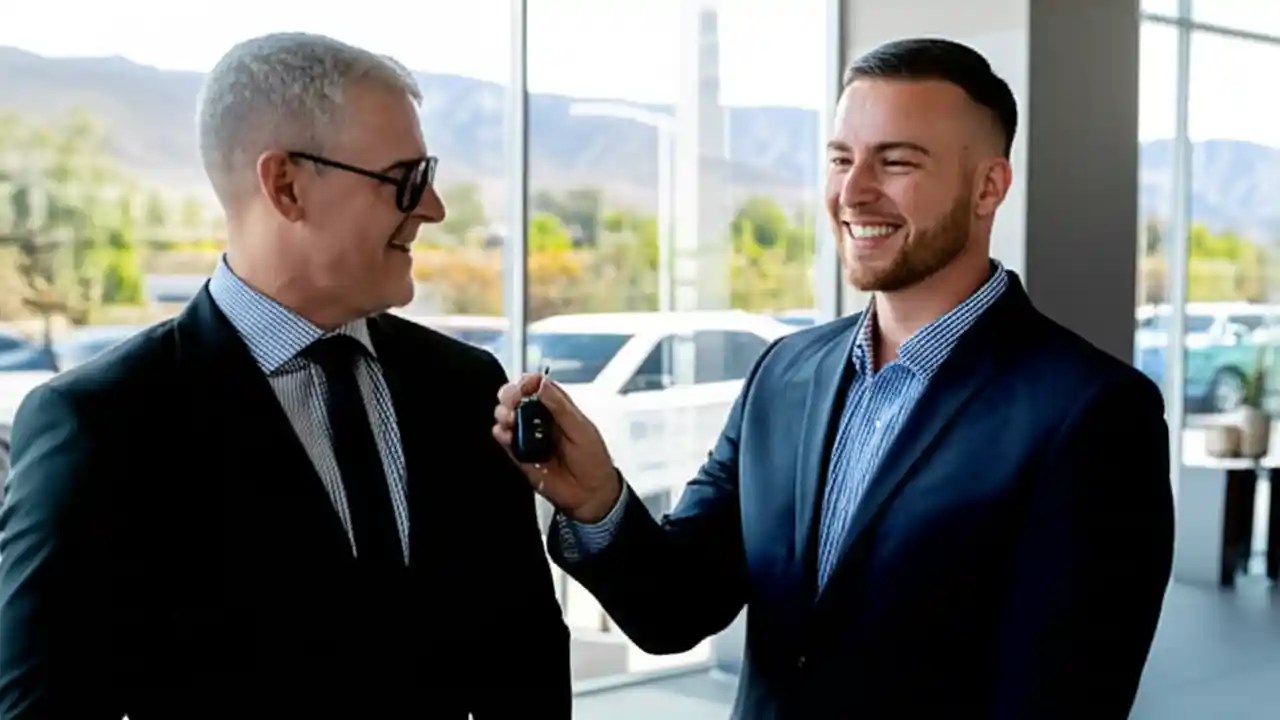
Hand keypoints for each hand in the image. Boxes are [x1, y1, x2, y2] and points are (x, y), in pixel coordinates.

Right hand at [493, 373, 621, 522]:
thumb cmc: (593, 460)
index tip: (525, 384)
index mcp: (558, 408)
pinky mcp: (521, 455)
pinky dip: (501, 435)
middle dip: (509, 394)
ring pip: (507, 417)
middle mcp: (541, 420)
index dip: (529, 381)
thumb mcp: (581, 429)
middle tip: (512, 399)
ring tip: (509, 418)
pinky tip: (505, 433)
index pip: (538, 386)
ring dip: (503, 413)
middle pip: (517, 398)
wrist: (590, 493)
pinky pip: (506, 441)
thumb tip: (543, 384)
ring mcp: (530, 437)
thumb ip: (560, 407)